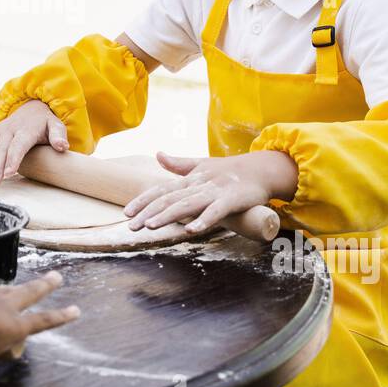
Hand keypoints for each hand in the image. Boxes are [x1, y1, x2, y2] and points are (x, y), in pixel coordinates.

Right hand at [0, 100, 67, 185]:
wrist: (32, 108)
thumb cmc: (45, 123)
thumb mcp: (56, 126)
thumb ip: (59, 136)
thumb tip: (62, 147)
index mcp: (26, 130)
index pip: (18, 146)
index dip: (13, 160)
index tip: (9, 174)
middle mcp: (10, 130)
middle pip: (1, 150)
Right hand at [0, 265, 79, 357]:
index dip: (6, 294)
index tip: (10, 293)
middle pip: (24, 294)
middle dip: (42, 287)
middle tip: (57, 279)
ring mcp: (8, 323)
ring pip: (39, 317)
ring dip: (58, 313)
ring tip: (75, 310)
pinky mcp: (12, 337)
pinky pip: (36, 328)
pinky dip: (55, 318)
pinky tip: (70, 315)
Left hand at [123, 150, 294, 234]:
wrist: (261, 169)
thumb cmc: (229, 170)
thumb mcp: (202, 165)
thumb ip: (179, 165)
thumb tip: (158, 155)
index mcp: (190, 178)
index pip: (161, 190)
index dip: (143, 200)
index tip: (126, 213)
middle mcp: (198, 184)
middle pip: (169, 199)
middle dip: (148, 212)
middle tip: (130, 226)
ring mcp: (215, 191)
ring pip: (187, 205)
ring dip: (168, 215)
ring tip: (151, 226)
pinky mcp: (232, 199)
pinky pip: (216, 212)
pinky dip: (203, 220)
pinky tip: (191, 231)